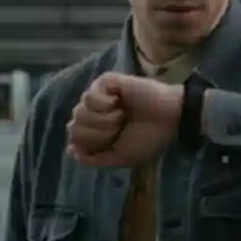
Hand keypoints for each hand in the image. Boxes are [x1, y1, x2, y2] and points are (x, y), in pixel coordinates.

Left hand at [66, 72, 183, 167]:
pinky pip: (89, 97)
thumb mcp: (120, 157)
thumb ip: (94, 158)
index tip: (113, 142)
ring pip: (79, 112)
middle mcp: (94, 111)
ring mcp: (98, 95)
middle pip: (73, 125)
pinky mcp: (106, 81)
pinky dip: (104, 105)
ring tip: (121, 117)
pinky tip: (119, 103)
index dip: (91, 144)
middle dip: (97, 134)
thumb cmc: (148, 138)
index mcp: (96, 129)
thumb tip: (71, 152)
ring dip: (102, 120)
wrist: (169, 119)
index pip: (74, 137)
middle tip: (119, 129)